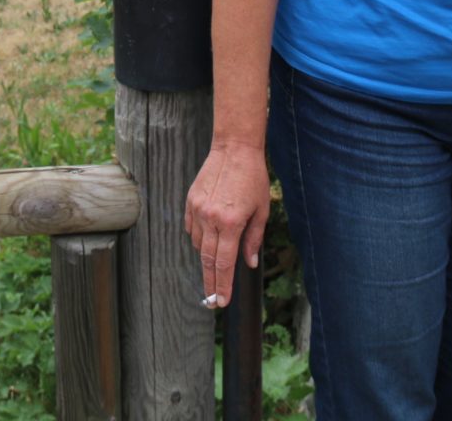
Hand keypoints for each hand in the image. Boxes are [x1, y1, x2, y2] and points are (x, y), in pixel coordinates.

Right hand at [184, 144, 269, 308]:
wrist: (234, 149)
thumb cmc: (253, 178)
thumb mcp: (261, 210)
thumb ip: (254, 239)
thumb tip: (249, 263)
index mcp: (230, 223)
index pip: (224, 263)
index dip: (223, 285)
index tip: (221, 301)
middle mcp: (210, 218)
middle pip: (206, 259)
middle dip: (210, 281)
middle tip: (212, 299)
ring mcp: (197, 209)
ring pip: (197, 244)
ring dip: (206, 256)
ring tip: (216, 259)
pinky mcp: (190, 201)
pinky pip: (191, 228)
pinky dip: (198, 237)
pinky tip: (208, 237)